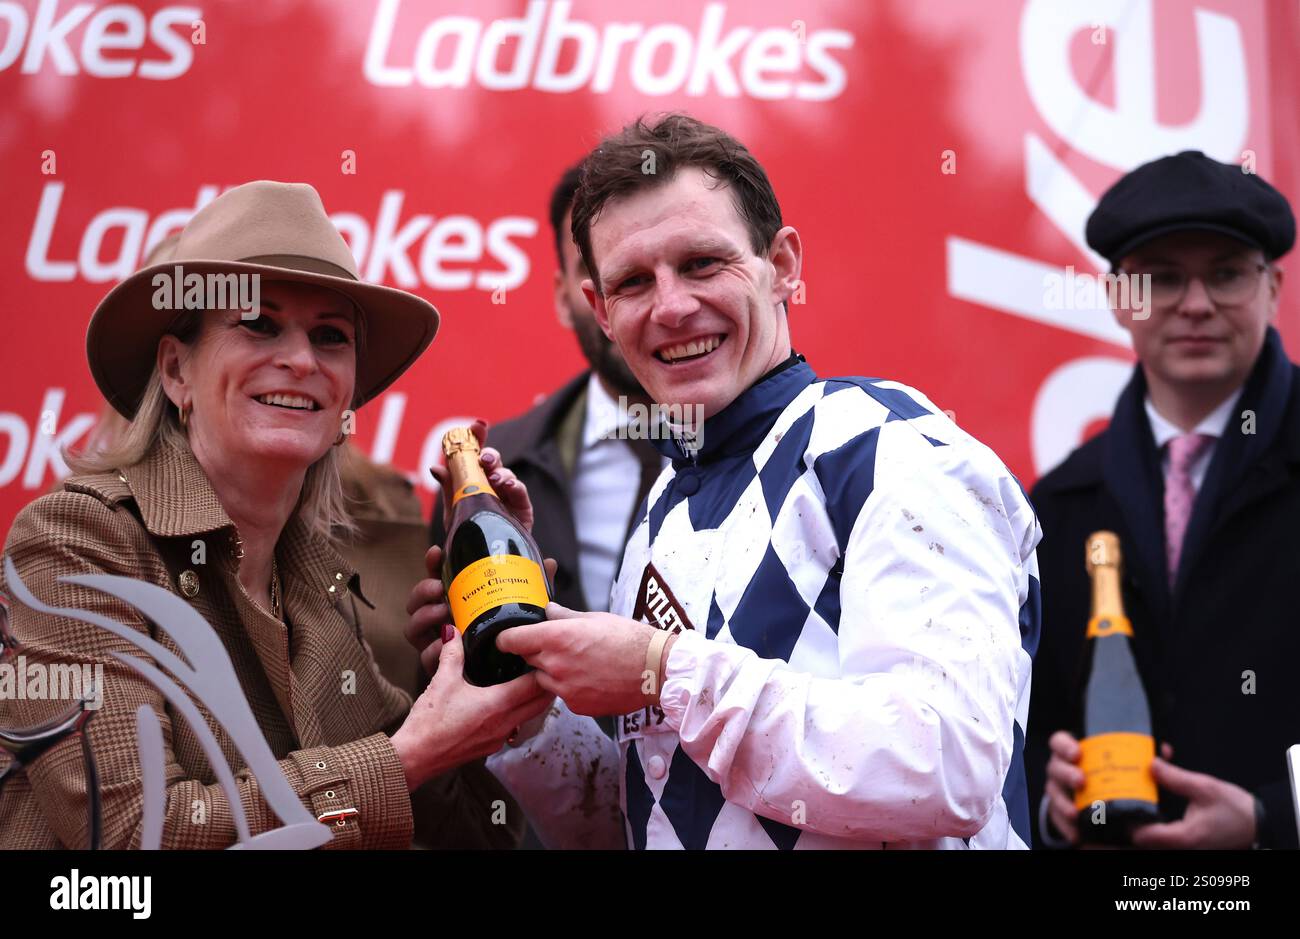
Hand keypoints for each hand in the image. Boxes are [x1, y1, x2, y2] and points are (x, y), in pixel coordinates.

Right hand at [389, 625, 554, 791]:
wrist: (415, 758)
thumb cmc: (429, 722)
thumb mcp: (442, 681)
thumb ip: (452, 653)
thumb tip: (452, 630)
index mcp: (498, 704)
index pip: (535, 685)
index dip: (542, 669)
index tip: (542, 655)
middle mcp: (505, 723)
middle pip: (541, 703)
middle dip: (546, 685)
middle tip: (544, 666)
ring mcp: (500, 738)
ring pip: (530, 717)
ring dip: (535, 701)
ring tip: (530, 682)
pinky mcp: (491, 747)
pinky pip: (515, 727)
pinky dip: (519, 714)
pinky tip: (508, 703)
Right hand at [406, 544, 557, 675]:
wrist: (504, 694)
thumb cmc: (510, 648)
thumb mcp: (519, 615)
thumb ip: (530, 590)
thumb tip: (550, 564)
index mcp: (454, 604)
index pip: (437, 579)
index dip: (432, 564)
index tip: (437, 551)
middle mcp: (440, 624)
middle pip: (418, 602)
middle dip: (423, 591)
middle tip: (440, 588)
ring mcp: (436, 646)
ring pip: (414, 628)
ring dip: (425, 617)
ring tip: (444, 613)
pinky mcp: (438, 671)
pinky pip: (426, 658)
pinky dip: (433, 650)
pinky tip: (443, 643)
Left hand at [428, 418, 534, 531]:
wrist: (485, 559)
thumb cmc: (469, 535)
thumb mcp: (454, 511)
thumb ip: (448, 489)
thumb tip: (435, 467)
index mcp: (474, 480)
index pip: (474, 454)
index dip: (477, 438)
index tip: (478, 425)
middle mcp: (491, 483)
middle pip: (492, 460)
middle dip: (488, 454)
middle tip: (483, 459)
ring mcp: (507, 494)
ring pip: (507, 472)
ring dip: (501, 471)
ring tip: (495, 480)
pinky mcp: (522, 508)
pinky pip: (520, 491)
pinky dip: (515, 485)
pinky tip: (509, 487)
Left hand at [495, 603, 671, 716]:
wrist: (654, 670)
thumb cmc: (628, 639)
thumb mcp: (594, 618)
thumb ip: (564, 617)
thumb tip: (548, 611)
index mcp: (556, 637)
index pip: (511, 641)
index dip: (507, 640)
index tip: (507, 640)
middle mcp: (555, 664)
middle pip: (528, 660)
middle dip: (536, 653)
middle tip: (556, 647)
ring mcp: (564, 689)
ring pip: (543, 679)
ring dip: (551, 672)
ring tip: (577, 664)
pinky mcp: (576, 705)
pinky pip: (562, 695)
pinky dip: (569, 688)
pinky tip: (588, 678)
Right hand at [1046, 733, 1182, 846]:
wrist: (1096, 798)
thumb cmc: (1107, 773)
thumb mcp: (1121, 761)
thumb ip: (1140, 754)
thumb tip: (1163, 750)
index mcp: (1072, 752)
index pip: (1060, 741)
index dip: (1064, 745)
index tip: (1078, 754)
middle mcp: (1061, 769)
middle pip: (1055, 766)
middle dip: (1066, 774)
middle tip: (1081, 781)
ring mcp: (1058, 790)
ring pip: (1052, 793)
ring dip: (1063, 803)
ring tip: (1076, 813)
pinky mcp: (1058, 810)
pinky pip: (1056, 818)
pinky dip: (1065, 827)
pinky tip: (1076, 835)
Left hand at [1130, 759, 1256, 848]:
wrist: (1259, 823)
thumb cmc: (1237, 810)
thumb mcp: (1205, 787)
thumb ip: (1175, 777)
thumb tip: (1151, 765)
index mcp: (1184, 837)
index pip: (1142, 836)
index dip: (1128, 820)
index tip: (1121, 802)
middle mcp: (1182, 847)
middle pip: (1144, 837)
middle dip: (1134, 816)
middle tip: (1127, 795)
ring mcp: (1184, 847)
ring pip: (1154, 837)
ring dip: (1145, 816)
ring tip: (1140, 794)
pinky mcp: (1187, 843)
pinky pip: (1165, 835)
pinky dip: (1157, 819)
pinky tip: (1156, 797)